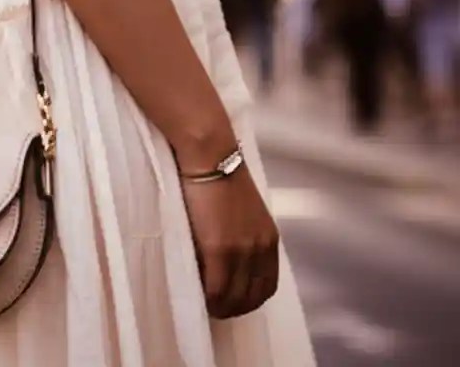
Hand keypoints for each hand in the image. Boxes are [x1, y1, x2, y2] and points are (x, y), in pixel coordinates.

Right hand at [181, 166, 279, 318]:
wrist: (210, 157)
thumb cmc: (219, 175)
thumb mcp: (242, 210)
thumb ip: (241, 234)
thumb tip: (226, 255)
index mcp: (269, 239)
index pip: (267, 285)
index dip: (249, 300)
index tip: (232, 302)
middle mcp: (261, 248)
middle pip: (252, 296)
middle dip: (235, 308)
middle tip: (216, 309)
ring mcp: (242, 250)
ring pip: (234, 296)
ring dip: (221, 307)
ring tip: (206, 306)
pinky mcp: (220, 248)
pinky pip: (216, 286)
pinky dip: (209, 297)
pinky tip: (199, 297)